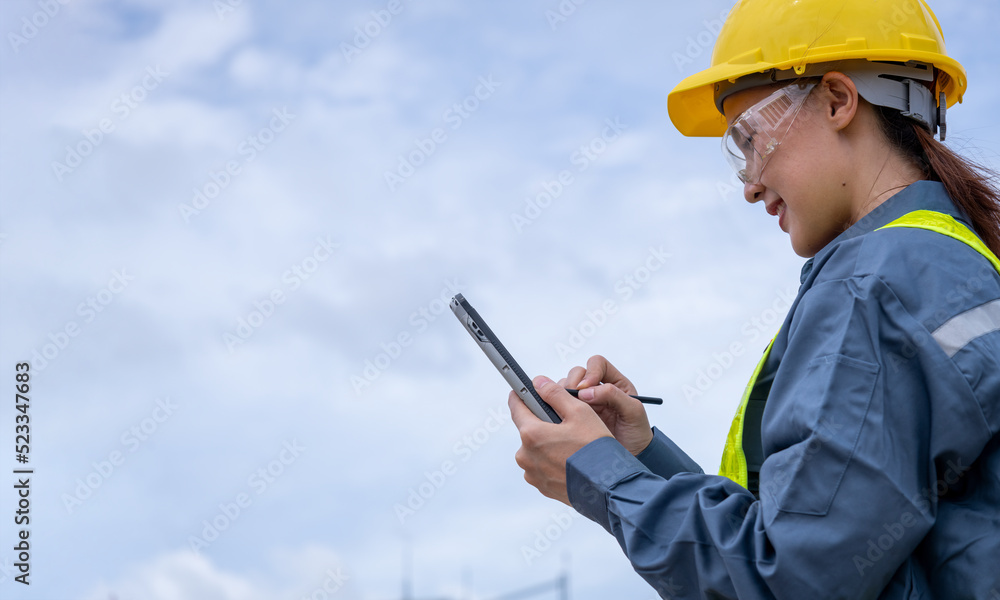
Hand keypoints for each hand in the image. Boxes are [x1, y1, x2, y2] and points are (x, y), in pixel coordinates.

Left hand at [509, 375, 613, 504]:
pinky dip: (554, 461)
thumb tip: (539, 383)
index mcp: (531, 434)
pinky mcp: (542, 486)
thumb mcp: (579, 412)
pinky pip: (543, 466)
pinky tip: (572, 461)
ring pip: (536, 449)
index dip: (521, 396)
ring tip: (573, 446)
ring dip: (549, 444)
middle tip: (566, 424)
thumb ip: (555, 394)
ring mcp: (533, 473)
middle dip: (543, 424)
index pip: (516, 407)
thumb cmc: (596, 451)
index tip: (523, 391)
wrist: (608, 489)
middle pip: (529, 429)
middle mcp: (526, 456)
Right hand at [559, 355, 652, 455]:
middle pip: (578, 373)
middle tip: (574, 400)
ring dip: (563, 394)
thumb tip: (587, 391)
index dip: (590, 372)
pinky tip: (563, 417)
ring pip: (565, 386)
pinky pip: (559, 403)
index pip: (598, 364)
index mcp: (615, 383)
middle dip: (573, 383)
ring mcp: (584, 402)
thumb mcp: (633, 412)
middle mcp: (597, 389)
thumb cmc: (637, 434)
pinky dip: (557, 406)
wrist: (630, 458)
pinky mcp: (574, 415)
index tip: (587, 387)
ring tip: (568, 411)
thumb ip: (614, 396)